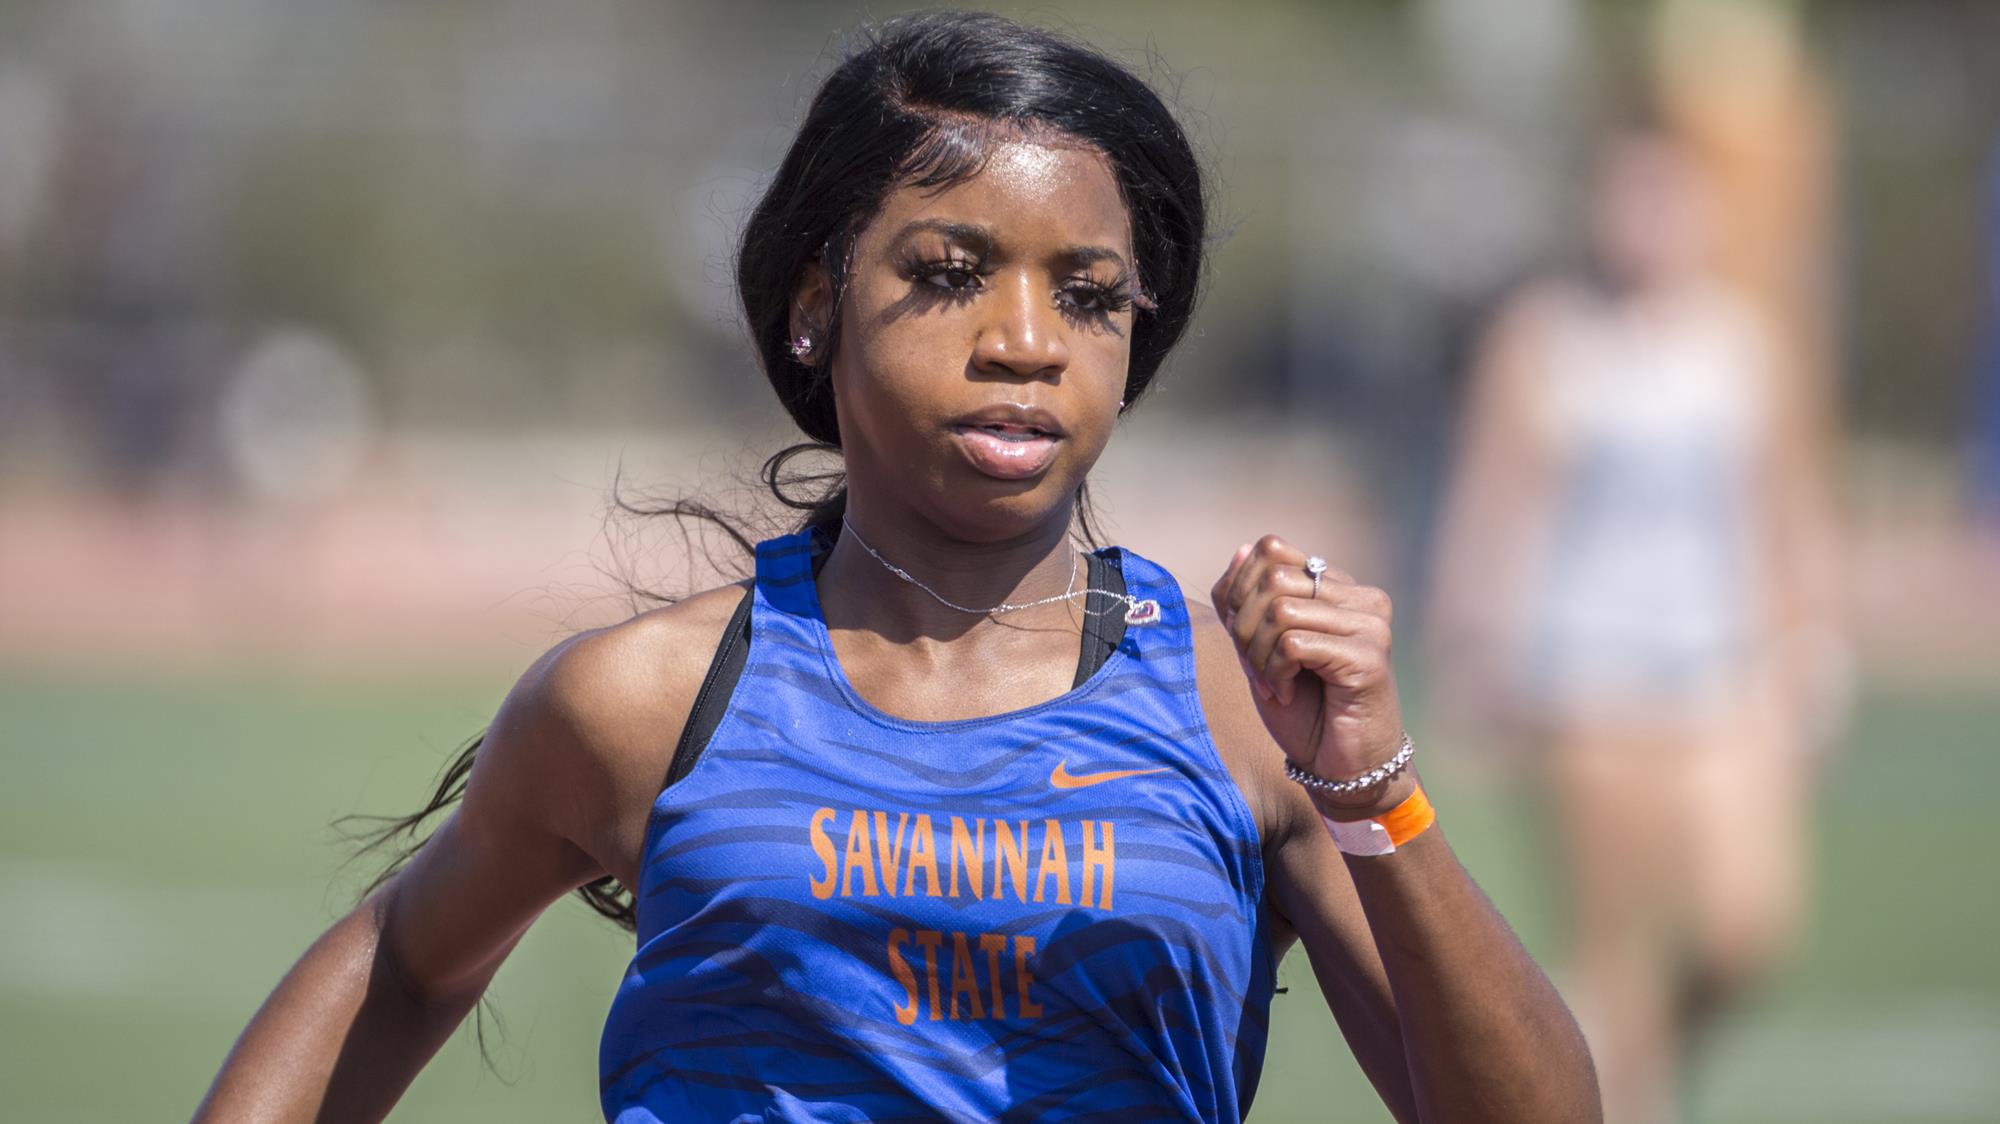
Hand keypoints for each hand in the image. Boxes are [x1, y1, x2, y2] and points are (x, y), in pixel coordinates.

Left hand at [1211, 535, 1410, 815]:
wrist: (1342, 766)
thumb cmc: (1303, 707)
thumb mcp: (1259, 647)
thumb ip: (1246, 602)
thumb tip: (1241, 550)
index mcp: (1338, 587)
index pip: (1271, 549)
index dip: (1239, 590)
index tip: (1243, 637)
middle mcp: (1362, 597)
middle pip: (1272, 578)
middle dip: (1245, 626)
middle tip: (1254, 667)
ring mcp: (1370, 625)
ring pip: (1280, 609)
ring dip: (1258, 655)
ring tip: (1271, 682)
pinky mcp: (1369, 657)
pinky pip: (1294, 644)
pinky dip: (1274, 672)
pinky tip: (1286, 694)